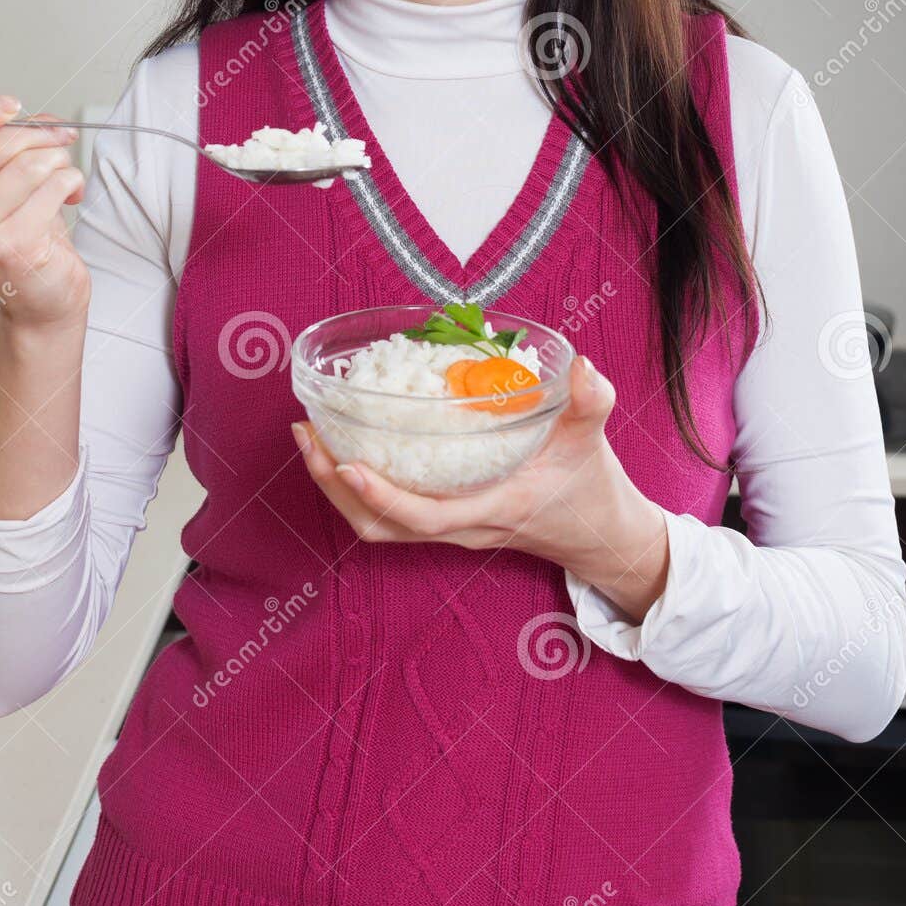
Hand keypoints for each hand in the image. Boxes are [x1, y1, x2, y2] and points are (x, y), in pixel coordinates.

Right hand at [0, 80, 90, 329]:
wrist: (41, 297)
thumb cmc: (18, 231)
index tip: (9, 107)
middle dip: (34, 133)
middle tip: (58, 136)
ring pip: (26, 164)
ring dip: (57, 158)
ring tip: (63, 171)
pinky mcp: (11, 250)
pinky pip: (51, 187)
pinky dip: (71, 181)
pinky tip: (71, 194)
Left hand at [291, 354, 670, 624]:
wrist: (597, 536)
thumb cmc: (590, 489)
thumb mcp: (591, 441)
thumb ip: (591, 403)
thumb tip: (583, 368)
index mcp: (492, 508)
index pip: (426, 516)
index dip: (382, 496)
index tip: (346, 463)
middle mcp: (462, 528)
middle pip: (381, 527)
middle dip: (333, 487)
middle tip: (308, 435)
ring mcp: (450, 531)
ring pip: (378, 526)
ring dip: (335, 487)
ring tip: (313, 438)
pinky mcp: (445, 523)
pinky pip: (389, 515)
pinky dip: (357, 487)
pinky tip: (348, 445)